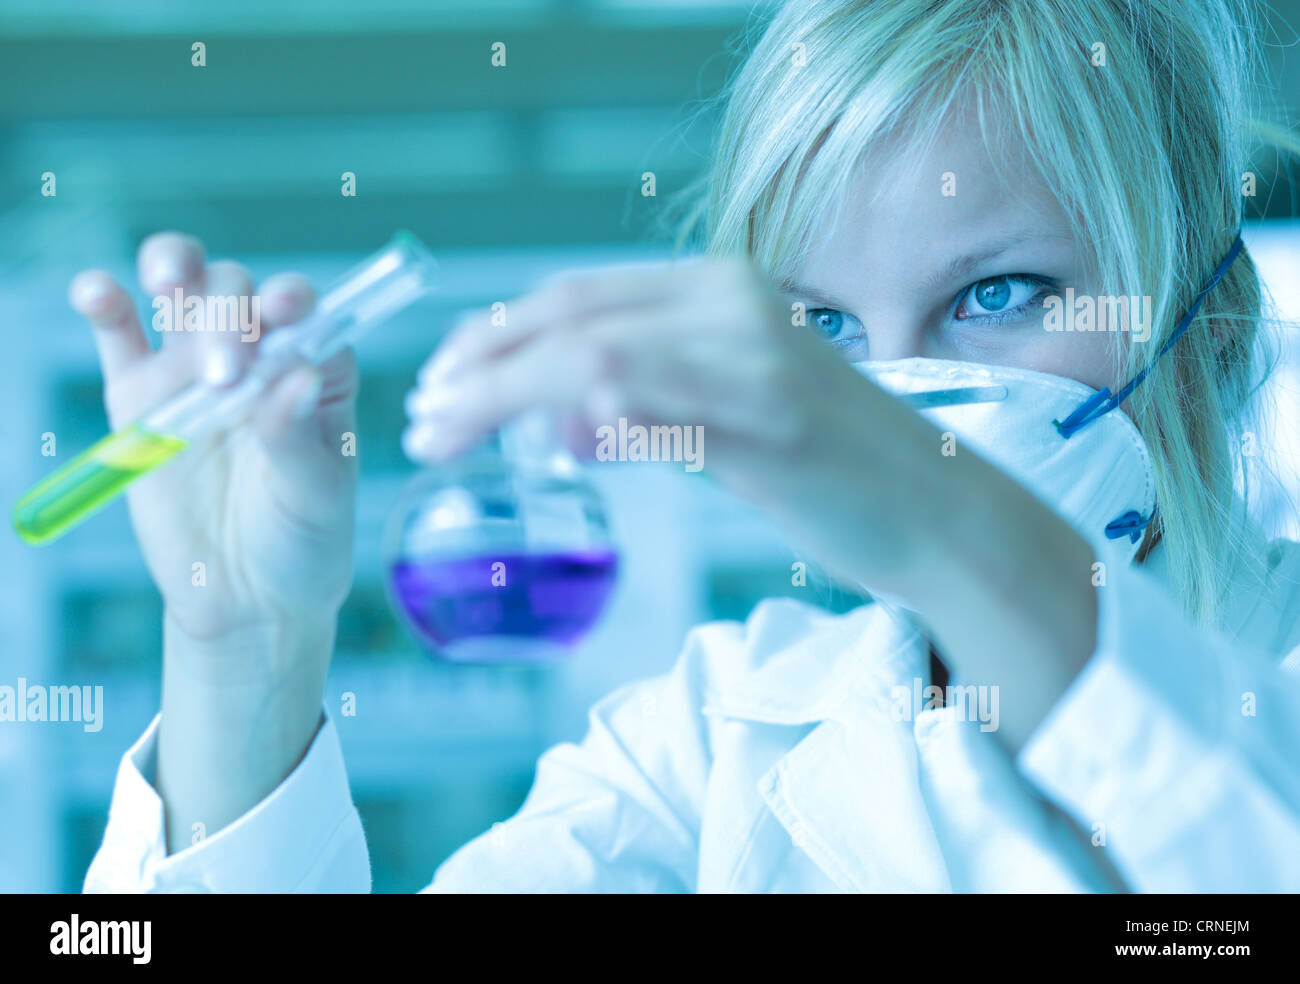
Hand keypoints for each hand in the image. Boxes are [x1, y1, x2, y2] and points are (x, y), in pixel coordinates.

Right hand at [70, 232, 358, 642]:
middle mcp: (259, 355)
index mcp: (315, 371)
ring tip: (166, 286)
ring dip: (173, 267)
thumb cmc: (302, 541)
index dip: (292, 300)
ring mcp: (194, 367)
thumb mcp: (316, 498)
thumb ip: (300, 439)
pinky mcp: (139, 393)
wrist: (245, 598)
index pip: (305, 315)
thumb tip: (297, 377)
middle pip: (238, 292)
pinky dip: (103, 302)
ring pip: (182, 288)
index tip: (283, 312)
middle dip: (227, 314)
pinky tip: (98, 295)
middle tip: (222, 375)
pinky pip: (117, 333)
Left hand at [403, 255, 1099, 751]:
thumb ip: (644, 408)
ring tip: (443, 433)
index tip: (445, 378)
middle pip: (572, 320)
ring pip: (595, 356)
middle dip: (480, 367)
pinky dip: (596, 418)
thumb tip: (555, 418)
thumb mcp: (722, 423)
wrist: (936, 512)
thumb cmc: (828, 469)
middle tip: (422, 416)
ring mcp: (755, 357)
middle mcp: (733, 305)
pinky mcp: (773, 418)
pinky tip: (550, 437)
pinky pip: (662, 406)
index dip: (497, 336)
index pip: (579, 298)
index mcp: (718, 291)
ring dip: (504, 394)